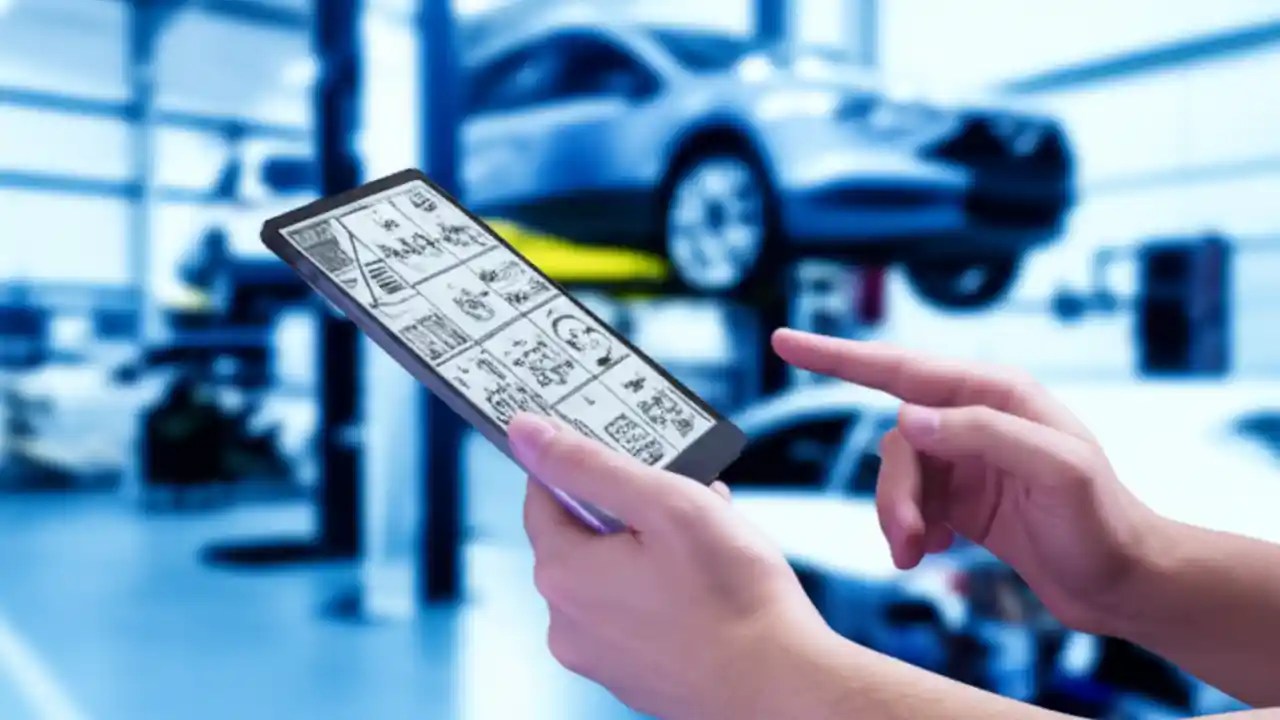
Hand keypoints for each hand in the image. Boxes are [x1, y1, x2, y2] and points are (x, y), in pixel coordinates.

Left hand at [507, 413, 831, 719]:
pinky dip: (659, 587)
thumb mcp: (664, 503)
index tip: (617, 446)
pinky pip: (632, 611)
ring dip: (649, 545)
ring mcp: (600, 656)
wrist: (781, 688)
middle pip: (581, 534)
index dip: (580, 461)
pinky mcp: (633, 675)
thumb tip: (526, 433)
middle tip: (682, 493)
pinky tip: (705, 580)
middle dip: (629, 505)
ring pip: (612, 573)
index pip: (542, 493)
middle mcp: (568, 623)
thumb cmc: (734, 599)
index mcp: (563, 574)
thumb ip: (589, 463)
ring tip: (706, 537)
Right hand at [773, 328, 1161, 633]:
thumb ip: (981, 434)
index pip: (903, 367)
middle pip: (897, 441)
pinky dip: (911, 529)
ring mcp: (965, 458)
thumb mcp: (1055, 470)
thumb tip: (906, 417)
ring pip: (898, 477)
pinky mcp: (960, 497)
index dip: (838, 355)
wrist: (1122, 583)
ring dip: (899, 517)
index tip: (785, 341)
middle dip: (893, 491)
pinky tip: (933, 550)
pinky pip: (910, 504)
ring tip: (918, 553)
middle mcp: (975, 417)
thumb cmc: (1102, 522)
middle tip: (907, 540)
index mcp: (997, 393)